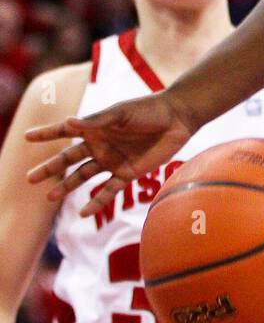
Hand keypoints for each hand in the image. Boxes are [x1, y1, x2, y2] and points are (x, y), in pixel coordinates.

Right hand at [25, 91, 196, 216]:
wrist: (177, 119)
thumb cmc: (149, 110)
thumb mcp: (122, 112)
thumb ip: (98, 120)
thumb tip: (69, 123)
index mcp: (95, 127)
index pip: (65, 131)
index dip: (46, 134)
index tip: (27, 137)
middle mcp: (100, 145)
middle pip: (69, 159)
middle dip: (49, 168)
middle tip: (29, 178)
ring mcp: (113, 160)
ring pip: (83, 177)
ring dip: (67, 187)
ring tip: (50, 197)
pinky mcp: (128, 173)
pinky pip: (109, 191)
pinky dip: (97, 202)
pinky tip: (84, 212)